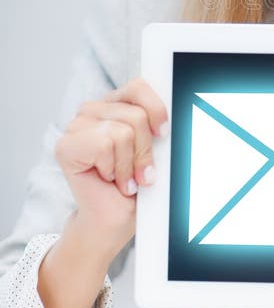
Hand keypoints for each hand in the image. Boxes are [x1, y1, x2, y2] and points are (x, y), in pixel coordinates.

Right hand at [55, 77, 167, 257]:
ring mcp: (76, 126)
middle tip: (141, 173)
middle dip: (145, 150)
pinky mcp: (66, 146)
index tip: (163, 134)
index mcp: (114, 105)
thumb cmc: (135, 186)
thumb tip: (174, 117)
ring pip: (123, 131)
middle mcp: (92, 110)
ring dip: (130, 164)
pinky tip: (108, 180)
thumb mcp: (154, 150)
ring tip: (124, 178)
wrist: (113, 221)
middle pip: (136, 114)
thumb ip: (156, 128)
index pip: (138, 86)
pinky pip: (105, 144)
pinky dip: (114, 168)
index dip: (156, 109)